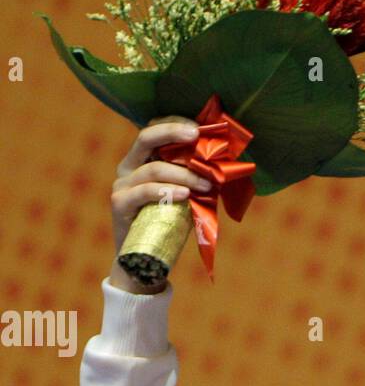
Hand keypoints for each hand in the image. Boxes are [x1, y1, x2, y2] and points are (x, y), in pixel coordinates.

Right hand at [110, 114, 209, 256]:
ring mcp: (122, 184)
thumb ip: (195, 179)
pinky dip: (167, 191)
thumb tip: (224, 165)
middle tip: (197, 136)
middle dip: (173, 132)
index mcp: (141, 159)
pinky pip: (145, 191)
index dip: (174, 123)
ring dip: (185, 175)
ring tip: (206, 185)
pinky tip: (184, 195)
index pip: (153, 129)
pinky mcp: (120, 203)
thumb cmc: (168, 225)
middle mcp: (128, 166)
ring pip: (154, 168)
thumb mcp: (185, 197)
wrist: (145, 261)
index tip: (199, 127)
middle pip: (145, 137)